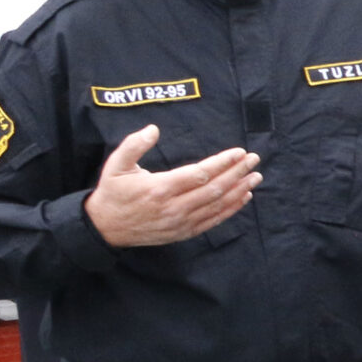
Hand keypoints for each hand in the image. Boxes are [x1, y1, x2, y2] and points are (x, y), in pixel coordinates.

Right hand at [84, 124, 261, 247]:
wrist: (105, 227)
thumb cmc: (113, 192)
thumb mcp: (116, 165)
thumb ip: (133, 145)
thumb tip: (153, 129)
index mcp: (159, 188)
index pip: (199, 173)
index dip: (222, 162)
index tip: (239, 152)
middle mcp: (173, 207)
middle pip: (214, 189)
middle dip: (237, 173)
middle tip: (254, 159)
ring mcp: (180, 222)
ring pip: (217, 205)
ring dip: (239, 189)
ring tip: (256, 176)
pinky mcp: (184, 232)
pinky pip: (213, 220)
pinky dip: (232, 209)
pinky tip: (244, 196)